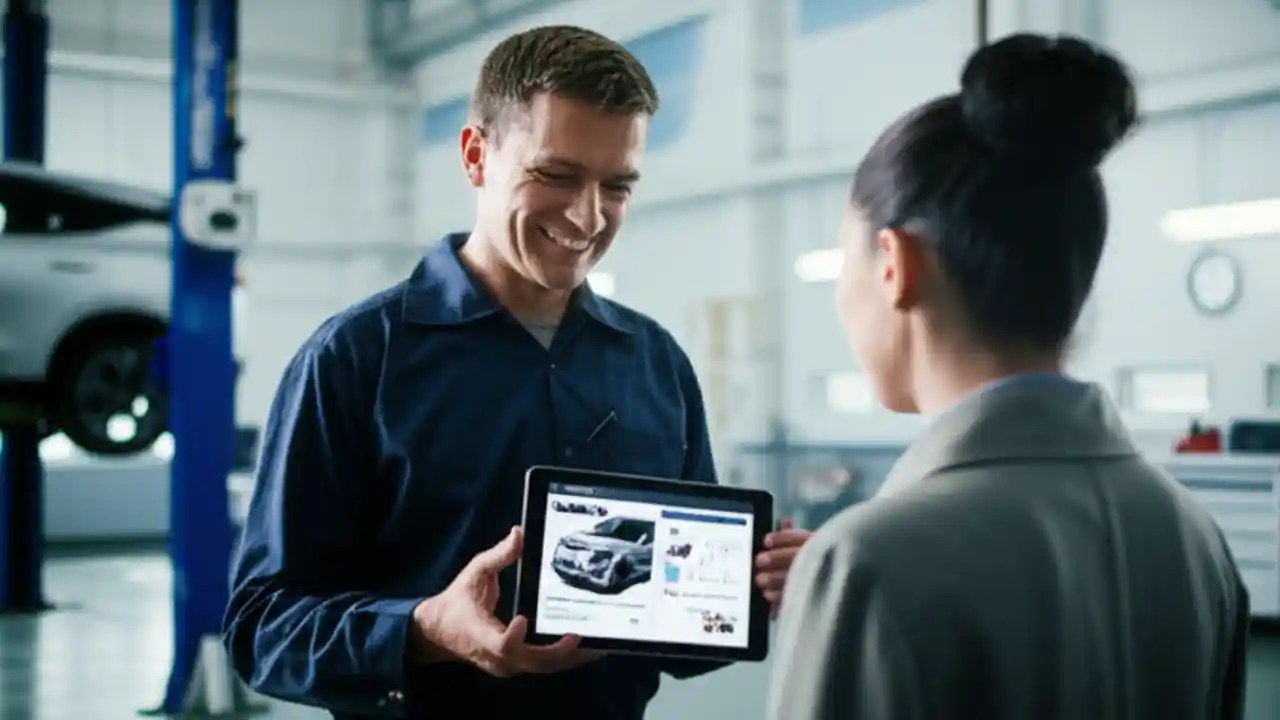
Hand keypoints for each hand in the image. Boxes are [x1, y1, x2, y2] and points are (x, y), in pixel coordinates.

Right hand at [411, 526, 601, 676]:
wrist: (437, 632)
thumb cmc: (457, 601)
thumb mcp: (474, 573)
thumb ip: (498, 555)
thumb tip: (519, 532)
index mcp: (481, 633)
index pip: (500, 644)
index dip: (514, 637)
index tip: (523, 619)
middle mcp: (495, 656)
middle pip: (530, 661)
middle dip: (558, 651)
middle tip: (583, 634)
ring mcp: (505, 665)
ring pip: (539, 668)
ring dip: (567, 659)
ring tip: (597, 645)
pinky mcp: (513, 666)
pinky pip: (540, 667)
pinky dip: (562, 660)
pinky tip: (584, 650)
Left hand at [755, 518, 812, 618]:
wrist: (835, 591)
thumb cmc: (815, 563)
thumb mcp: (807, 545)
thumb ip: (793, 535)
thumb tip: (785, 520)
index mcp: (817, 544)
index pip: (799, 537)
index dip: (781, 538)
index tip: (766, 541)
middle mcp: (819, 559)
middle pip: (796, 556)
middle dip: (775, 558)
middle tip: (759, 560)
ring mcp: (817, 579)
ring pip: (794, 577)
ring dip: (773, 578)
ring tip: (759, 579)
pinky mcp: (811, 599)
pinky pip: (795, 596)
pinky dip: (779, 595)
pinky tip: (767, 594)